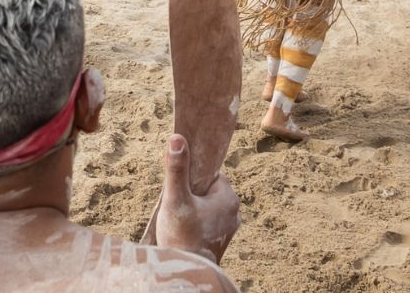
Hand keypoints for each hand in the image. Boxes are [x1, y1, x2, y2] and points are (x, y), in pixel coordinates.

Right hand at [150, 134, 239, 261]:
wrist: (188, 272)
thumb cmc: (182, 236)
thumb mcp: (175, 198)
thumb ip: (176, 169)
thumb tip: (177, 138)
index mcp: (229, 197)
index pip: (210, 174)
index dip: (192, 177)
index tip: (180, 186)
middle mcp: (234, 212)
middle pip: (208, 190)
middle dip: (191, 194)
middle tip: (177, 205)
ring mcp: (229, 228)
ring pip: (208, 206)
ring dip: (193, 209)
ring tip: (179, 219)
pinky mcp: (222, 241)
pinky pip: (209, 222)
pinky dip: (197, 223)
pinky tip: (185, 230)